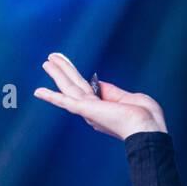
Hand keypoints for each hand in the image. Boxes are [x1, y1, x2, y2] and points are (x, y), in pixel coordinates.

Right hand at [33, 53, 167, 139]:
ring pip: (69, 87)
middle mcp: (94, 110)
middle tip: (51, 57)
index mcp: (104, 108)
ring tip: (46, 61)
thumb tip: (99, 83)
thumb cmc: (146, 117)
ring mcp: (89, 110)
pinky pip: (64, 101)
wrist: (148, 128)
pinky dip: (51, 96)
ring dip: (57, 73)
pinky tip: (38, 91)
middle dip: (63, 70)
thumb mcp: (130, 98)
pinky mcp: (86, 110)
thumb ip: (112, 91)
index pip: (87, 88)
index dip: (77, 75)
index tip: (68, 64)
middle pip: (74, 85)